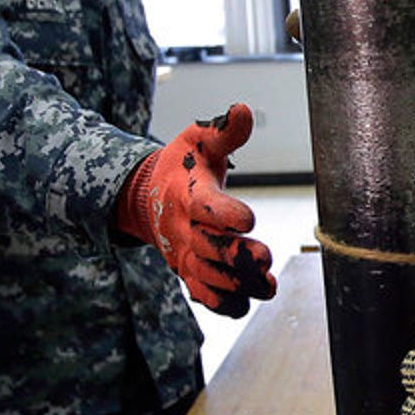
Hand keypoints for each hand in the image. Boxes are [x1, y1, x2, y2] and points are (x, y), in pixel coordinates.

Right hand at [116, 103, 276, 317]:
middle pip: (208, 248)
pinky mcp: (187, 271)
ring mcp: (184, 253)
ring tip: (266, 287)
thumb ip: (224, 131)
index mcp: (187, 194)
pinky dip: (220, 302)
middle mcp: (183, 228)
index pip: (204, 206)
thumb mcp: (198, 140)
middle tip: (265, 260)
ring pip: (207, 276)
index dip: (225, 214)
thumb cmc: (182, 165)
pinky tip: (244, 304)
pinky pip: (200, 293)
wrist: (147, 197)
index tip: (248, 219)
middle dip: (236, 256)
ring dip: (236, 284)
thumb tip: (242, 110)